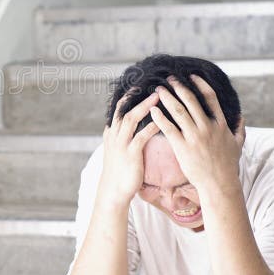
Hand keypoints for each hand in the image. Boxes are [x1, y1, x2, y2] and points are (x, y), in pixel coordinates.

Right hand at [98, 90, 160, 206]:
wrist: (113, 190)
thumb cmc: (120, 170)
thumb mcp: (118, 148)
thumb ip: (124, 135)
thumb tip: (132, 124)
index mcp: (111, 132)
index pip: (119, 108)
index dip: (129, 95)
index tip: (140, 85)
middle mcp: (114, 134)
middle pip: (124, 108)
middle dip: (137, 96)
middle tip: (151, 84)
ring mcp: (121, 143)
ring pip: (131, 118)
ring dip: (144, 106)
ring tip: (158, 96)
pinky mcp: (130, 154)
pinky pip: (141, 136)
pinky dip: (151, 126)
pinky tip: (161, 120)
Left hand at [150, 75, 245, 191]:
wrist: (219, 185)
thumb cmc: (228, 166)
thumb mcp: (238, 145)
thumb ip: (240, 130)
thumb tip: (242, 117)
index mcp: (220, 125)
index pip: (211, 98)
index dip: (201, 85)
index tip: (192, 76)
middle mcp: (207, 127)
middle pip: (191, 101)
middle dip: (179, 87)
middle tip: (169, 78)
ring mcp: (195, 137)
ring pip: (178, 111)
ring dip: (167, 98)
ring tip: (158, 89)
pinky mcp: (183, 147)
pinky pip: (169, 128)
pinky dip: (159, 117)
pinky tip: (152, 110)